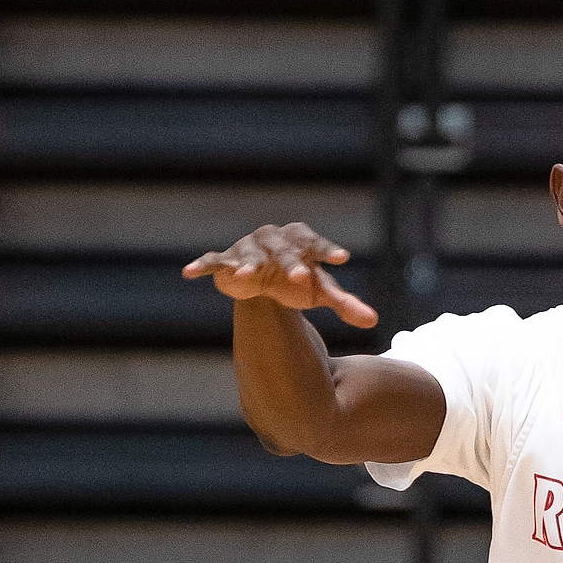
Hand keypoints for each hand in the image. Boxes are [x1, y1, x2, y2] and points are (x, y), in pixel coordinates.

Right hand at [182, 222, 376, 327]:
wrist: (263, 277)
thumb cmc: (298, 280)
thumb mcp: (321, 292)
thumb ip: (345, 303)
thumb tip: (374, 321)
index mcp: (301, 242)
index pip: (317, 244)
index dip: (327, 250)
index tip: (342, 259)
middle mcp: (275, 241)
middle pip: (285, 251)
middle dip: (292, 263)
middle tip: (303, 277)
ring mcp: (248, 249)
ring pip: (248, 256)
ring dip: (248, 265)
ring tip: (247, 276)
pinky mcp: (225, 260)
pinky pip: (212, 261)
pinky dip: (202, 265)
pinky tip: (188, 273)